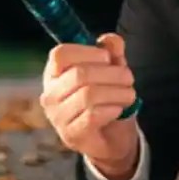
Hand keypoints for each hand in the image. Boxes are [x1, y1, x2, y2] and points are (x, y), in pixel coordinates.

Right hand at [39, 33, 139, 179]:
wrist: (111, 139)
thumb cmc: (107, 100)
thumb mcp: (112, 71)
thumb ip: (112, 52)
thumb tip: (111, 40)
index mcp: (55, 74)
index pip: (60, 54)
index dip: (88, 52)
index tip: (107, 58)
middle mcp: (50, 94)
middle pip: (80, 74)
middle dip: (112, 73)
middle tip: (128, 78)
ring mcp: (58, 117)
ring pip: (88, 95)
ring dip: (116, 92)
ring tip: (128, 94)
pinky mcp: (71, 135)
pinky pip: (93, 116)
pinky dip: (111, 109)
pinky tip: (117, 109)